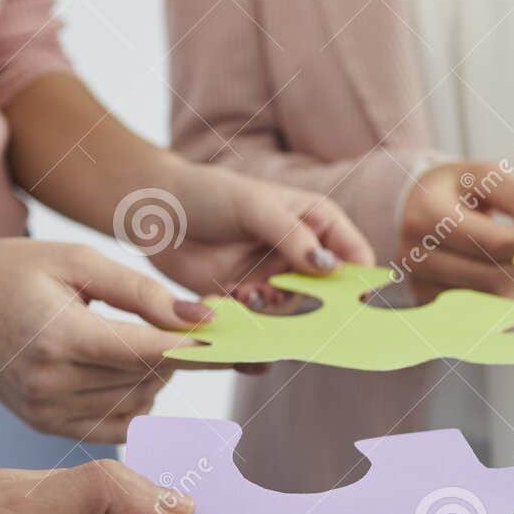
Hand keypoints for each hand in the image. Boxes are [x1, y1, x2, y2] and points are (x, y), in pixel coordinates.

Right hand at [0, 240, 202, 442]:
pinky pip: (119, 423)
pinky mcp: (47, 426)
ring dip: (157, 375)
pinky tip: (126, 370)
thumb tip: (203, 318)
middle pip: (149, 379)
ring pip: (140, 403)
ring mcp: (46, 412)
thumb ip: (143, 292)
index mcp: (58, 338)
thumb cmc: (15, 269)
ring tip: (139, 339)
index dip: (195, 347)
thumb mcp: (79, 262)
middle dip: (177, 354)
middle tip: (185, 326)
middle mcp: (51, 384)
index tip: (233, 338)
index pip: (149, 352)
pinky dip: (136, 398)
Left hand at [149, 162, 374, 307]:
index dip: (358, 279)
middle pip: (329, 291)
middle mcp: (302, 253)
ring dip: (274, 308)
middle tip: (284, 297)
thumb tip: (329, 266)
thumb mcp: (256, 206)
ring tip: (246, 293)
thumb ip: (293, 236)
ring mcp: (275, 277)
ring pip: (293, 309)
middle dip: (312, 300)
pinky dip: (252, 317)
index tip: (351, 300)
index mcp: (317, 222)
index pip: (355, 255)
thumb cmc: (209, 194)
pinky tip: (232, 300)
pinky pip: (263, 320)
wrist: (156, 212)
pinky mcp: (248, 297)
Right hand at [398, 161, 513, 303]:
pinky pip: (482, 321)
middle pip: (495, 283)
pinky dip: (508, 306)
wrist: (412, 209)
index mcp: (426, 215)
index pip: (494, 244)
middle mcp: (416, 256)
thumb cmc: (457, 191)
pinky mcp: (430, 309)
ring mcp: (420, 287)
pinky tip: (510, 284)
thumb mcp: (485, 177)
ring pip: (492, 309)